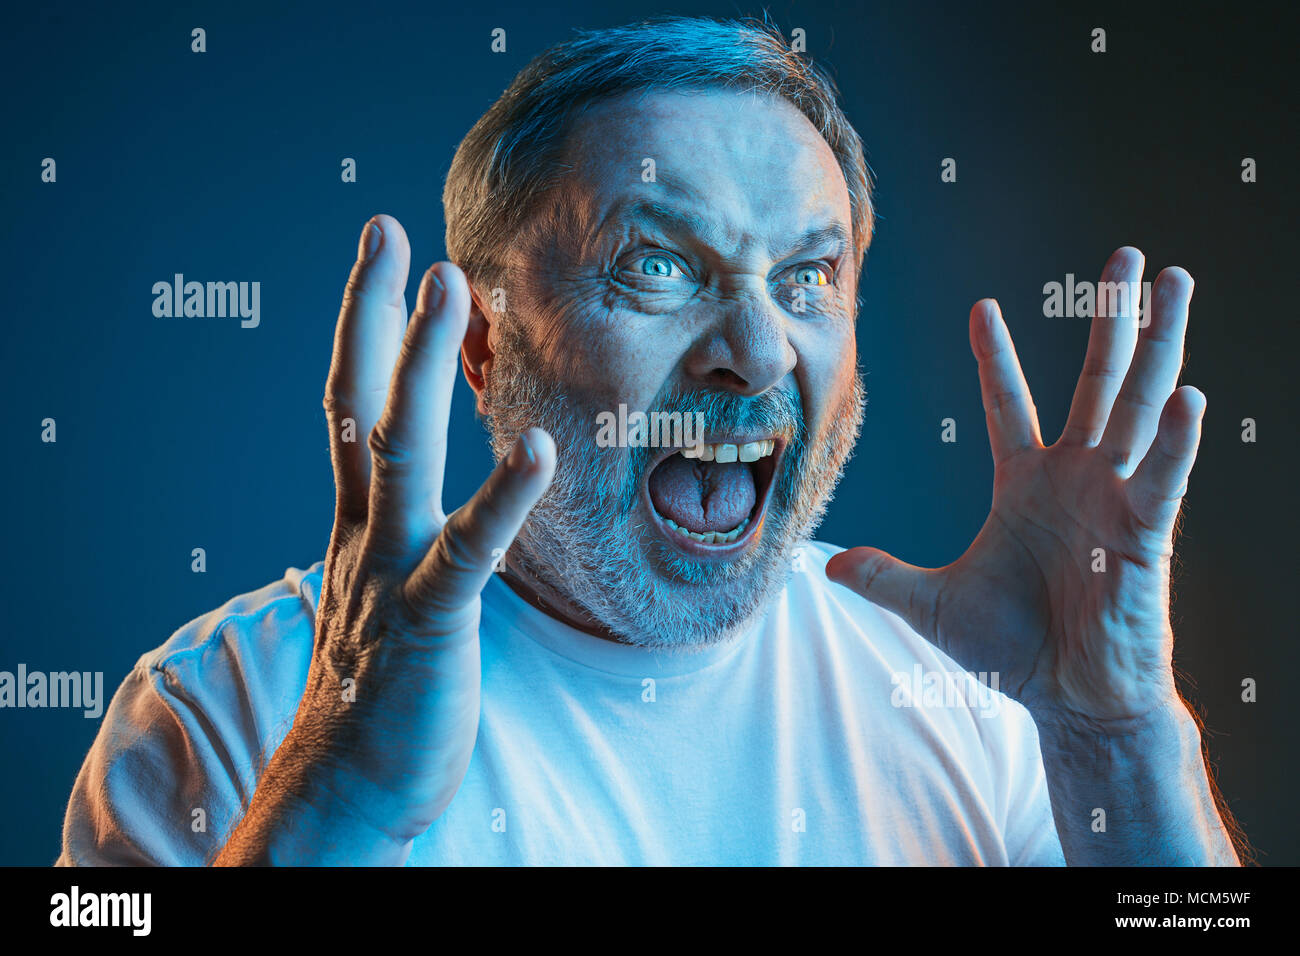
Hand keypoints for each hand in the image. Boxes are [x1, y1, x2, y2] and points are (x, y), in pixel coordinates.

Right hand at [284, 215, 553, 844]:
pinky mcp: (428, 619)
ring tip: (447, 288)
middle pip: (360, 404)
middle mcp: (364, 531)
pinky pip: (467, 550)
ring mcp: (390, 571)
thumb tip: (423, 498)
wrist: (348, 784)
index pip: (350, 406)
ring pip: (399, 452)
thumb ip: (399, 532)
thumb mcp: (384, 589)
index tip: (382, 257)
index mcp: (358, 522)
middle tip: (392, 233)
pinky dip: (500, 498)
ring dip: (419, 364)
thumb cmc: (380, 686)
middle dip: (375, 315)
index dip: (363, 328)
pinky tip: (535, 448)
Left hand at [827, 247, 1203, 726]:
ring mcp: (1113, 498)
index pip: (1007, 404)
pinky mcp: (1143, 533)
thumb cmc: (1013, 651)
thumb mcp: (933, 606)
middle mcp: (1075, 477)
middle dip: (1109, 318)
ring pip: (1139, 406)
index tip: (983, 307)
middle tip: (1125, 256)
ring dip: (1158, 344)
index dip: (997, 357)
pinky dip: (1173, 441)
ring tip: (1175, 281)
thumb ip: (885, 578)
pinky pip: (1161, 478)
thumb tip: (826, 567)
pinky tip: (1189, 395)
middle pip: (1095, 380)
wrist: (1069, 701)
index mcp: (1026, 484)